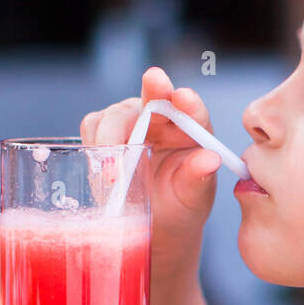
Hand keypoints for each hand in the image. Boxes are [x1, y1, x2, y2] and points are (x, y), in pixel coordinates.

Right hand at [80, 67, 223, 274]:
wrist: (154, 222)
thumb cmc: (179, 206)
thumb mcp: (192, 197)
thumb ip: (199, 177)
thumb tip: (210, 160)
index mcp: (191, 131)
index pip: (193, 110)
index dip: (189, 102)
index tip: (183, 97)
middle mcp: (162, 118)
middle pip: (154, 96)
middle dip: (153, 89)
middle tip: (155, 82)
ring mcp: (131, 121)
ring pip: (117, 114)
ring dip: (112, 140)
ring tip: (115, 176)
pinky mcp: (105, 130)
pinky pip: (93, 126)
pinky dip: (95, 147)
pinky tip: (104, 171)